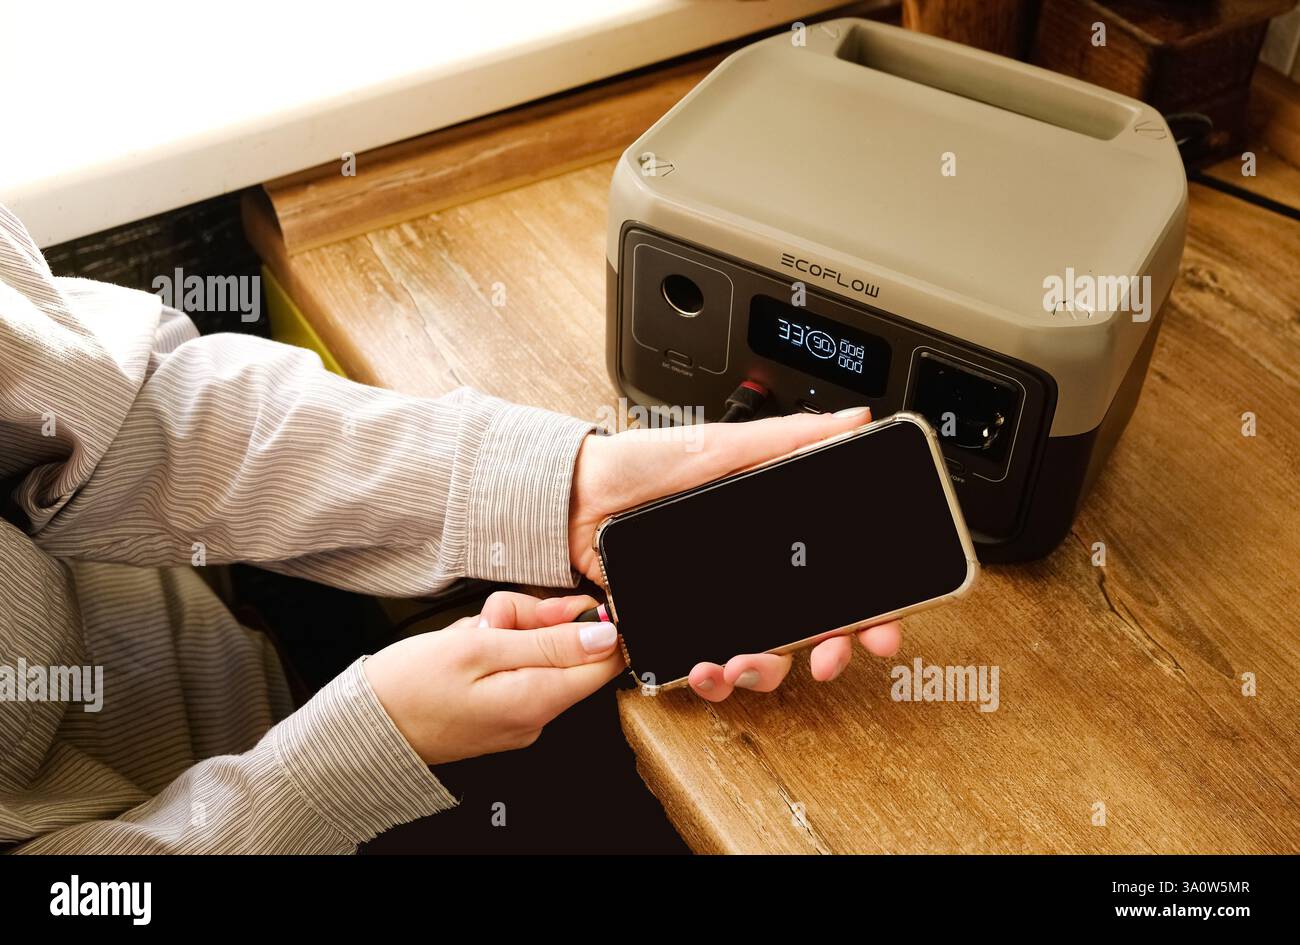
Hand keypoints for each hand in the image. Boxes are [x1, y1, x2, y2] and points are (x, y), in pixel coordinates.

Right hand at [364, 593, 621, 763]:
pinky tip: (464, 652)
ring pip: (536, 655)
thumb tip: (605, 636)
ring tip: (468, 637)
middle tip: (491, 619)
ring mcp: (516, 719)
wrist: (363, 727)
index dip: (590, 623)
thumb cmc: (409, 687)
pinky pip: (513, 671)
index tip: (558, 604)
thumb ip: (548, 641)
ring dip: (506, 632)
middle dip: (532, 621)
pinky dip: (492, 652)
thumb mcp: (480, 646)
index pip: (604, 661)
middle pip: (566, 651)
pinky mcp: (498, 715)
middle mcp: (535, 717)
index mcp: (537, 700)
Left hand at [568, 407, 901, 700]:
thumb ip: (789, 440)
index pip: (838, 577)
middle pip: (814, 627)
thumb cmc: (642, 465)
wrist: (575, 499)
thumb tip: (854, 422)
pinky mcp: (683, 624)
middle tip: (829, 659)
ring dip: (765, 670)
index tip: (880, 631)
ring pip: (767, 657)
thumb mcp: (721, 446)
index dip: (869, 609)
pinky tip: (707, 668)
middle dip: (829, 651)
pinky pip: (713, 665)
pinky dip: (715, 676)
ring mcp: (722, 603)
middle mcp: (755, 572)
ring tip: (744, 662)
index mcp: (774, 531)